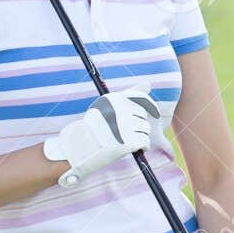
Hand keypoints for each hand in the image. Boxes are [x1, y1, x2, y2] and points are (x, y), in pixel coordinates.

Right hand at [43, 83, 160, 186]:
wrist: (79, 149)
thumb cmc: (94, 127)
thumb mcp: (107, 106)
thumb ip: (128, 95)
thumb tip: (148, 83)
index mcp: (113, 99)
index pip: (141, 98)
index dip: (150, 106)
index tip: (154, 113)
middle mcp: (120, 110)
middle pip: (143, 116)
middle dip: (138, 125)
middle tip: (123, 133)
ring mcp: (125, 125)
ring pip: (145, 129)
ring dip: (139, 136)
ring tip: (123, 140)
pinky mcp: (129, 141)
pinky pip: (145, 142)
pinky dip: (142, 147)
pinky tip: (132, 149)